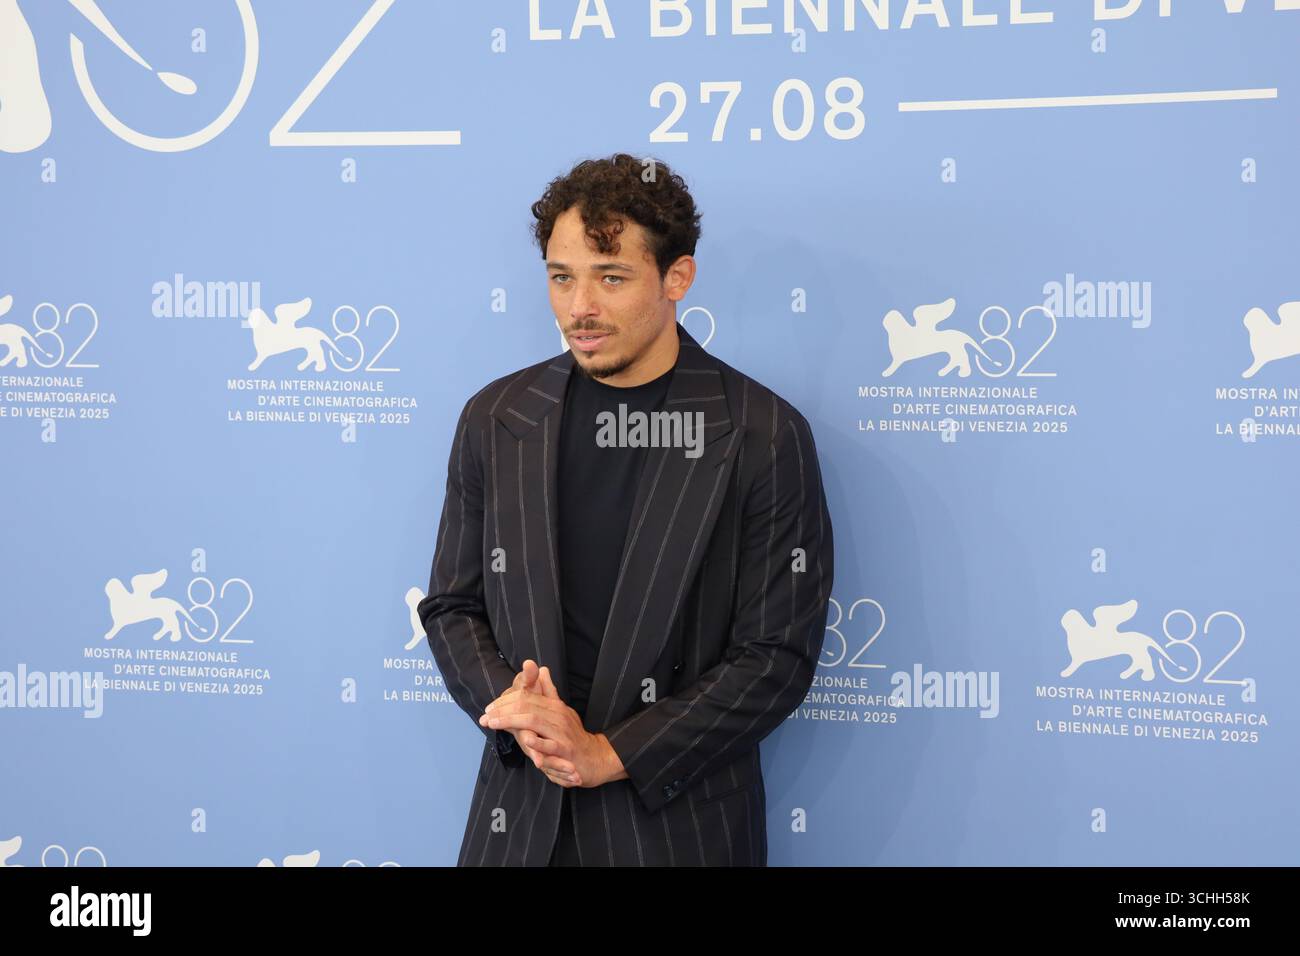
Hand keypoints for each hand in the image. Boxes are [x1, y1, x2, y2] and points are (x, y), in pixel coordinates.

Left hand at [479, 660, 624, 788]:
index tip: (489, 708)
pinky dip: (536, 742)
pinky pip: (549, 745)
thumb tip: (542, 669)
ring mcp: (561, 732)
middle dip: (502, 710)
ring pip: (533, 721)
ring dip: (509, 721)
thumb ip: (549, 691)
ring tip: (492, 724)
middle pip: (526, 706)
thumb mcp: (561, 710)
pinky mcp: (565, 750)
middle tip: (485, 716)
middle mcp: (558, 715)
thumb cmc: (573, 735)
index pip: (526, 696)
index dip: (505, 701)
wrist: (595, 757)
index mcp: (554, 705)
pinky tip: (523, 740)